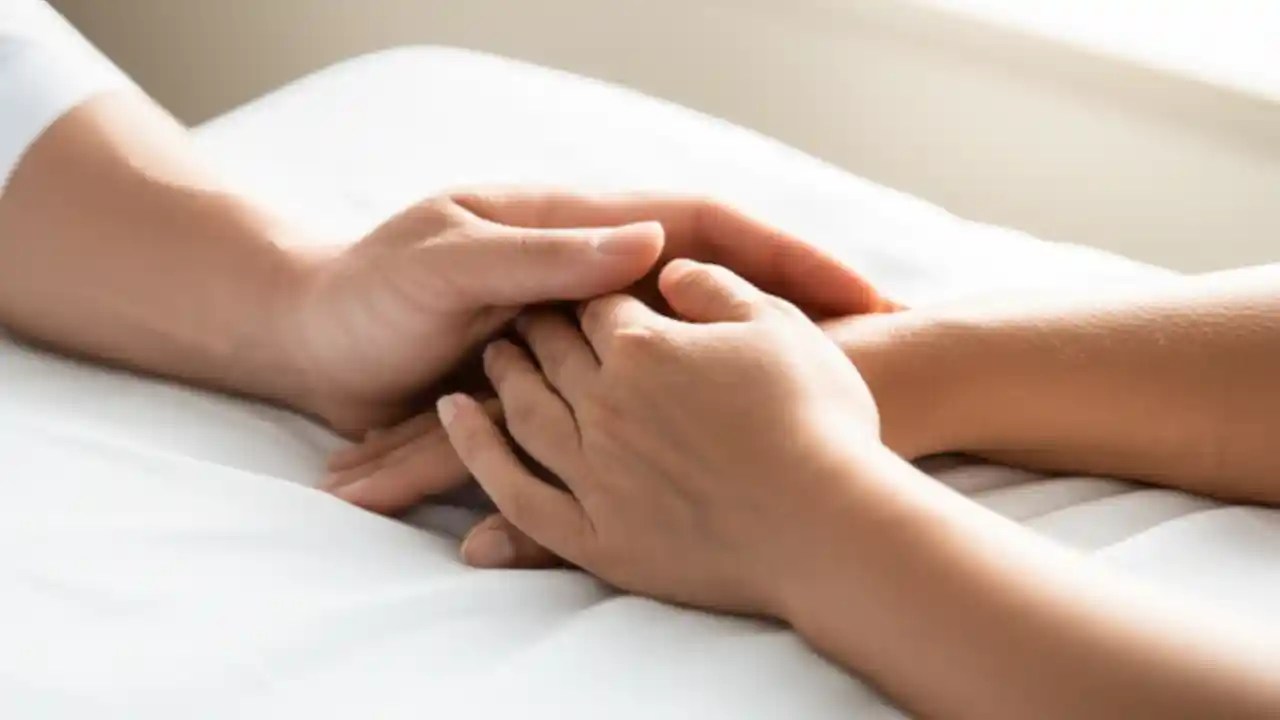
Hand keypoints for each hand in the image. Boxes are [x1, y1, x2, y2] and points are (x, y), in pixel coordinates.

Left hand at [323, 192, 895, 516]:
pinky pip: (635, 397)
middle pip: (717, 288)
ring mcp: (583, 334)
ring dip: (759, 363)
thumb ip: (542, 251)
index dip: (786, 256)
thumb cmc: (370, 293)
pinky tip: (742, 439)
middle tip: (883, 349)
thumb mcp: (450, 261)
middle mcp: (592, 279)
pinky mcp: (559, 385)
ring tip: (849, 389)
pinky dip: (687, 414)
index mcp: (575, 232)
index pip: (703, 229)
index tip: (864, 294)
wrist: (312, 341)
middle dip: (800, 312)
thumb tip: (648, 240)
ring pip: (685, 346)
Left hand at [437, 259, 880, 614]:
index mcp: (645, 345)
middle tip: (521, 317)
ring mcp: (593, 470)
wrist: (835, 534)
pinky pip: (518, 491)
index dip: (594, 290)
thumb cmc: (821, 419)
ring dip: (504, 378)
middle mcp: (605, 403)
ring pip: (525, 411)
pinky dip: (480, 455)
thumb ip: (715, 287)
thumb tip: (666, 265)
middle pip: (552, 350)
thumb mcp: (778, 327)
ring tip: (492, 361)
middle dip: (536, 327)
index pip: (600, 302)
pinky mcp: (595, 535)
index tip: (586, 286)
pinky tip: (463, 427)